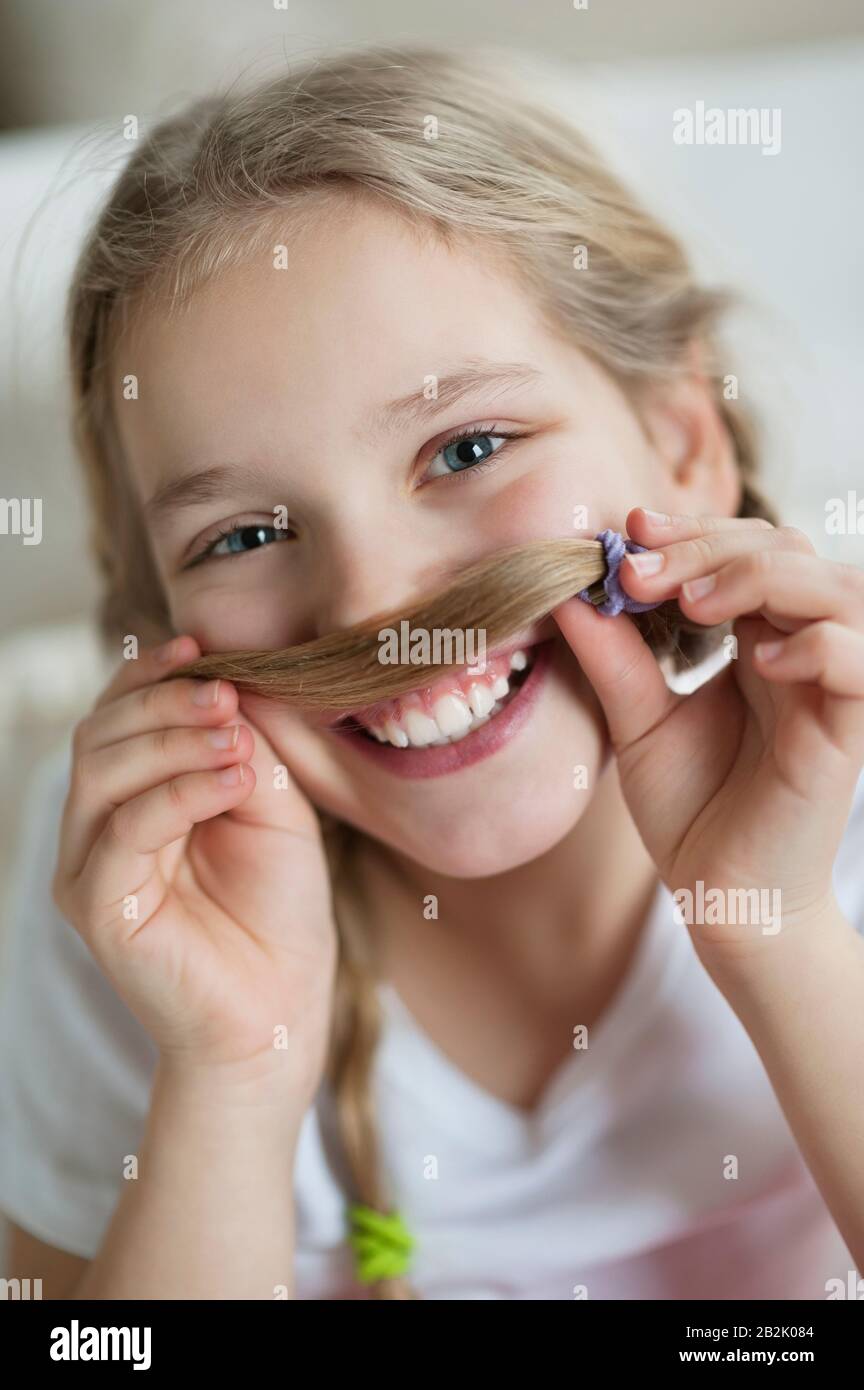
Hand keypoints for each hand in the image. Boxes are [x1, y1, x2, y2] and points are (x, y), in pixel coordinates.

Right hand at [52, 635, 336, 1102]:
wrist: (280, 1009)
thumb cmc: (279, 910)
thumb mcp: (274, 805)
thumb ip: (247, 745)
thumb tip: (228, 680)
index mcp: (134, 797)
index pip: (119, 717)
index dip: (152, 675)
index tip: (202, 646)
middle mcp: (98, 828)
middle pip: (101, 735)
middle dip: (165, 703)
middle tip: (226, 694)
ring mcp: (89, 868)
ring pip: (102, 774)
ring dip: (172, 740)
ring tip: (236, 737)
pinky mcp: (97, 907)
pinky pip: (125, 831)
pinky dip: (179, 793)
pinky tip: (232, 779)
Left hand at [554, 510, 863, 969]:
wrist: (720, 895)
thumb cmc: (690, 810)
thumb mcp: (638, 720)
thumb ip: (613, 656)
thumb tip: (569, 589)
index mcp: (759, 639)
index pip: (750, 547)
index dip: (695, 530)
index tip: (631, 529)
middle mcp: (802, 652)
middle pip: (789, 549)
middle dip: (711, 545)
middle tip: (641, 572)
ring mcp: (829, 689)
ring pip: (837, 588)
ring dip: (762, 576)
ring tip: (694, 607)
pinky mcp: (845, 734)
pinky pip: (856, 662)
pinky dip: (814, 644)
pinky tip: (753, 661)